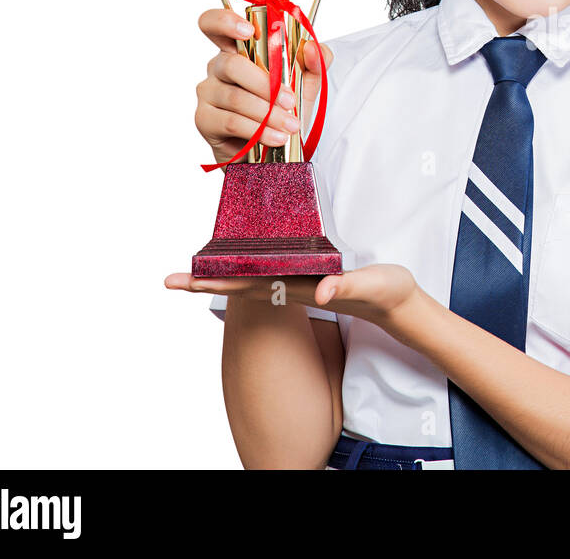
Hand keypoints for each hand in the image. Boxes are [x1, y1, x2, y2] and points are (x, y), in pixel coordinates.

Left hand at [164, 263, 417, 327]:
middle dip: (205, 281)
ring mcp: (300, 286)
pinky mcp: (310, 280)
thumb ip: (347, 288)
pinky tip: (240, 261)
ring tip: (194, 270)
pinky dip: (248, 267)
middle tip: (169, 279)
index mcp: (301, 287)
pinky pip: (270, 274)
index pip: (248, 284)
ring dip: (222, 275)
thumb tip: (321, 293)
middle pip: (240, 285)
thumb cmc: (389, 294)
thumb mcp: (372, 285)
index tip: (184, 280)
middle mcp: (294, 289)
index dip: (215, 280)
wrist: (401, 307)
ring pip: (251, 281)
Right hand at [194, 8, 334, 165]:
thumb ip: (314, 62)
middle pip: (232, 65)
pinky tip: (277, 137)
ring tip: (291, 126)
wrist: (274, 148)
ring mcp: (207, 93)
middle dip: (266, 85)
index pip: (215, 24)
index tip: (248, 31)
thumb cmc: (284, 108)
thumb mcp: (306, 84)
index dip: (225, 22)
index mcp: (237, 49)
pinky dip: (259, 131)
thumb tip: (312, 47)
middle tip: (291, 101)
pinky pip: (231, 122)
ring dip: (268, 114)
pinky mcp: (204, 120)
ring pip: (235, 98)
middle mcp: (217, 67)